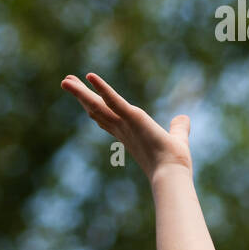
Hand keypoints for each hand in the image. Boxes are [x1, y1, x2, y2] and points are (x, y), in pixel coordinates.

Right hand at [61, 73, 191, 180]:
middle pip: (96, 109)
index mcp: (129, 133)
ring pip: (97, 105)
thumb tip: (183, 118)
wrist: (172, 174)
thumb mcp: (177, 138)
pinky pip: (113, 100)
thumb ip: (178, 128)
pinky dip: (102, 87)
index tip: (85, 97)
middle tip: (66, 83)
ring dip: (80, 92)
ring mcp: (124, 123)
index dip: (95, 106)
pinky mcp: (132, 117)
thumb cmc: (174, 162)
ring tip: (65, 81)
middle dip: (82, 96)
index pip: (107, 117)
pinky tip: (89, 76)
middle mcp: (122, 129)